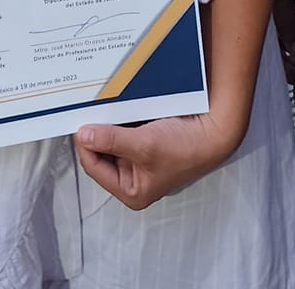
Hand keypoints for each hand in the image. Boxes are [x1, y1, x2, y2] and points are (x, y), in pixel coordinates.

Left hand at [75, 109, 246, 209]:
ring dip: (107, 123)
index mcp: (131, 191)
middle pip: (101, 152)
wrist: (215, 131)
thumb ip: (111, 140)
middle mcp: (133, 177)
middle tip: (87, 111)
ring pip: (110, 139)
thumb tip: (83, 135)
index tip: (79, 123)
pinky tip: (115, 105)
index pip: (94, 167)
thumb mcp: (144, 145)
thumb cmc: (185, 147)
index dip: (85, 145)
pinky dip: (119, 118)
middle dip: (96, 133)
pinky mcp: (145, 141)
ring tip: (99, 106)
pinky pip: (123, 129)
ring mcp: (138, 159)